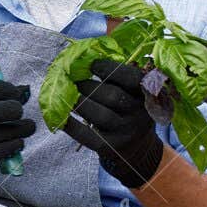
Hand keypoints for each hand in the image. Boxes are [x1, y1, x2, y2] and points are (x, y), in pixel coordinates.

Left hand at [62, 58, 163, 187]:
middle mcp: (140, 114)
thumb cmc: (128, 110)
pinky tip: (60, 117)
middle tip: (72, 80)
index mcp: (147, 94)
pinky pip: (88, 136)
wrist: (137, 148)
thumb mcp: (132, 93)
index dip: (110, 69)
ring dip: (79, 102)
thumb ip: (117, 77)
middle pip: (113, 96)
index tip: (91, 64)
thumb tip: (85, 57)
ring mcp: (126, 132)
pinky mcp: (111, 147)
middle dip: (88, 86)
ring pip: (100, 115)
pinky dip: (72, 126)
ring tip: (66, 94)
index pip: (131, 78)